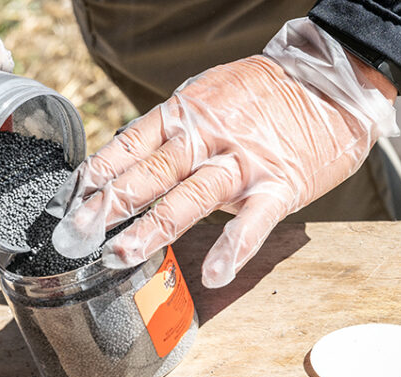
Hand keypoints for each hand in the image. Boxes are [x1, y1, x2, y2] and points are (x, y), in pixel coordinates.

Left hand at [49, 18, 397, 286]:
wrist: (331, 78)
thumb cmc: (263, 94)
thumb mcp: (205, 97)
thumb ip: (168, 131)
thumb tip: (123, 159)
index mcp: (184, 116)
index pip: (130, 146)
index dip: (97, 173)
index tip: (68, 201)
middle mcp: (206, 138)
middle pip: (149, 174)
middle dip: (108, 206)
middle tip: (75, 234)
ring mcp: (241, 163)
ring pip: (190, 197)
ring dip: (154, 228)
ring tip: (121, 255)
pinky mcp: (278, 185)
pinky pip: (253, 221)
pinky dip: (233, 248)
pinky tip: (213, 273)